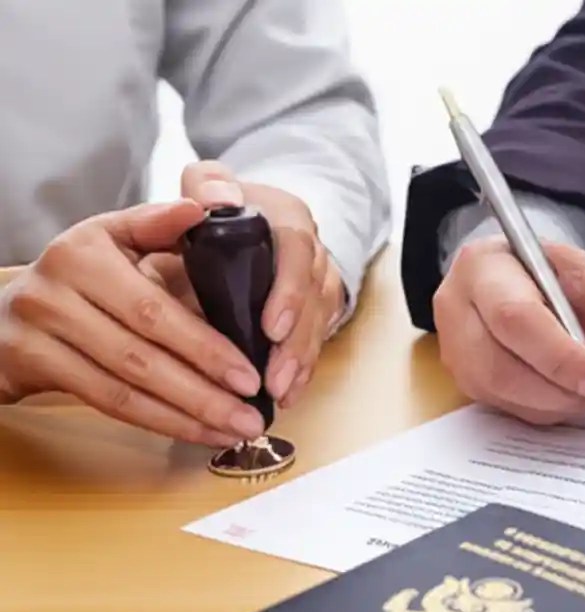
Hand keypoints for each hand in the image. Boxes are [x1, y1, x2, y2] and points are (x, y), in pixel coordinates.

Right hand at [0, 200, 264, 445]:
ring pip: (124, 388)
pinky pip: (106, 403)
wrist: (4, 310)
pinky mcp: (27, 366)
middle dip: (204, 391)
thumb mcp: (114, 236)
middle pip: (141, 355)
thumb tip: (204, 209)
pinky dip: (158, 422)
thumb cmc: (79, 274)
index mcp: (84, 252)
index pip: (154, 309)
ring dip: (187, 415)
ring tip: (235, 430)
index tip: (249, 374)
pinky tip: (197, 431)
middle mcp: (55, 291)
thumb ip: (160, 225)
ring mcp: (37, 332)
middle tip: (250, 415)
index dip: (204, 346)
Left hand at [179, 161, 346, 407]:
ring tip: (278, 392)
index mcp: (287, 219)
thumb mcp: (210, 186)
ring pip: (319, 323)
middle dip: (296, 341)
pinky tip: (287, 394)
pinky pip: (316, 340)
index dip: (288, 290)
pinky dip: (303, 369)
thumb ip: (208, 186)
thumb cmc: (223, 210)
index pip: (298, 248)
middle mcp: (311, 253)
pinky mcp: (316, 310)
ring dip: (300, 361)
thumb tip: (218, 201)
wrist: (249, 222)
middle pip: (314, 296)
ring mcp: (318, 283)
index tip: (271, 326)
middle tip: (274, 375)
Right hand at [433, 236, 584, 423]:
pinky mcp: (464, 380)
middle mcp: (456, 306)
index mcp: (485, 264)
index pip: (515, 316)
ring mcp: (453, 347)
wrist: (549, 293)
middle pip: (499, 365)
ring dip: (554, 404)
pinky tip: (567, 393)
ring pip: (499, 393)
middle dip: (560, 388)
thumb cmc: (573, 283)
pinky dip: (543, 409)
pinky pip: (502, 408)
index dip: (561, 357)